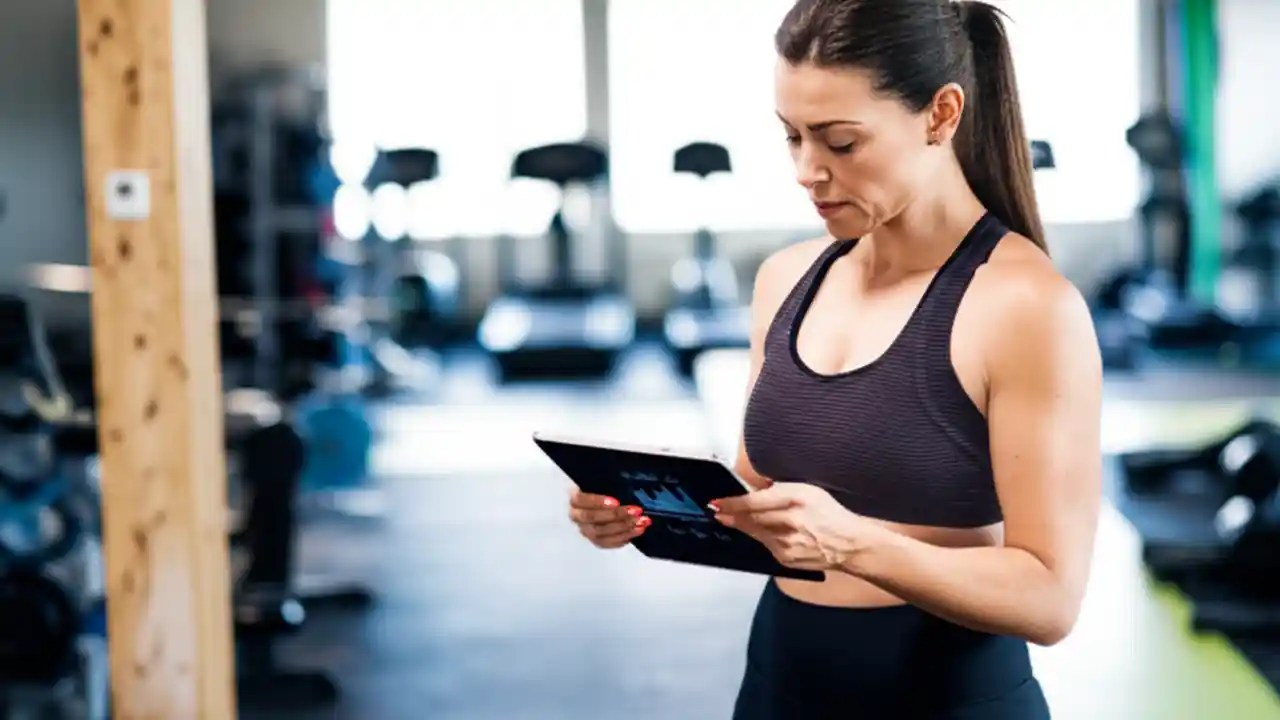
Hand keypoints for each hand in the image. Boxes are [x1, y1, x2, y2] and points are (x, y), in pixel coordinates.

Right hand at [568, 489, 650, 548]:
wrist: (602, 502)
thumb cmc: (602, 488)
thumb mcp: (603, 481)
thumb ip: (608, 481)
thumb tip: (625, 478)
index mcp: (575, 497)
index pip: (581, 500)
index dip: (598, 502)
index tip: (616, 501)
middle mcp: (576, 516)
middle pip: (592, 519)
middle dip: (616, 516)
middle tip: (635, 511)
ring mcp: (585, 530)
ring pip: (600, 533)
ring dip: (623, 528)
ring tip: (641, 521)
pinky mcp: (595, 540)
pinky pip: (607, 543)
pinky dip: (623, 538)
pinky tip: (636, 530)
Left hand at [710, 483, 869, 571]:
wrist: (848, 544)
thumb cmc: (828, 513)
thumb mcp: (808, 490)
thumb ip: (780, 490)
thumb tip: (754, 489)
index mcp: (796, 499)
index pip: (755, 501)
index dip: (733, 503)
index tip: (717, 501)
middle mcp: (790, 521)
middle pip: (751, 519)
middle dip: (730, 515)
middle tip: (716, 510)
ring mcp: (787, 543)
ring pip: (755, 533)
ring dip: (740, 526)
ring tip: (727, 518)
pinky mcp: (786, 559)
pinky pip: (766, 545)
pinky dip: (759, 537)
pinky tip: (756, 531)